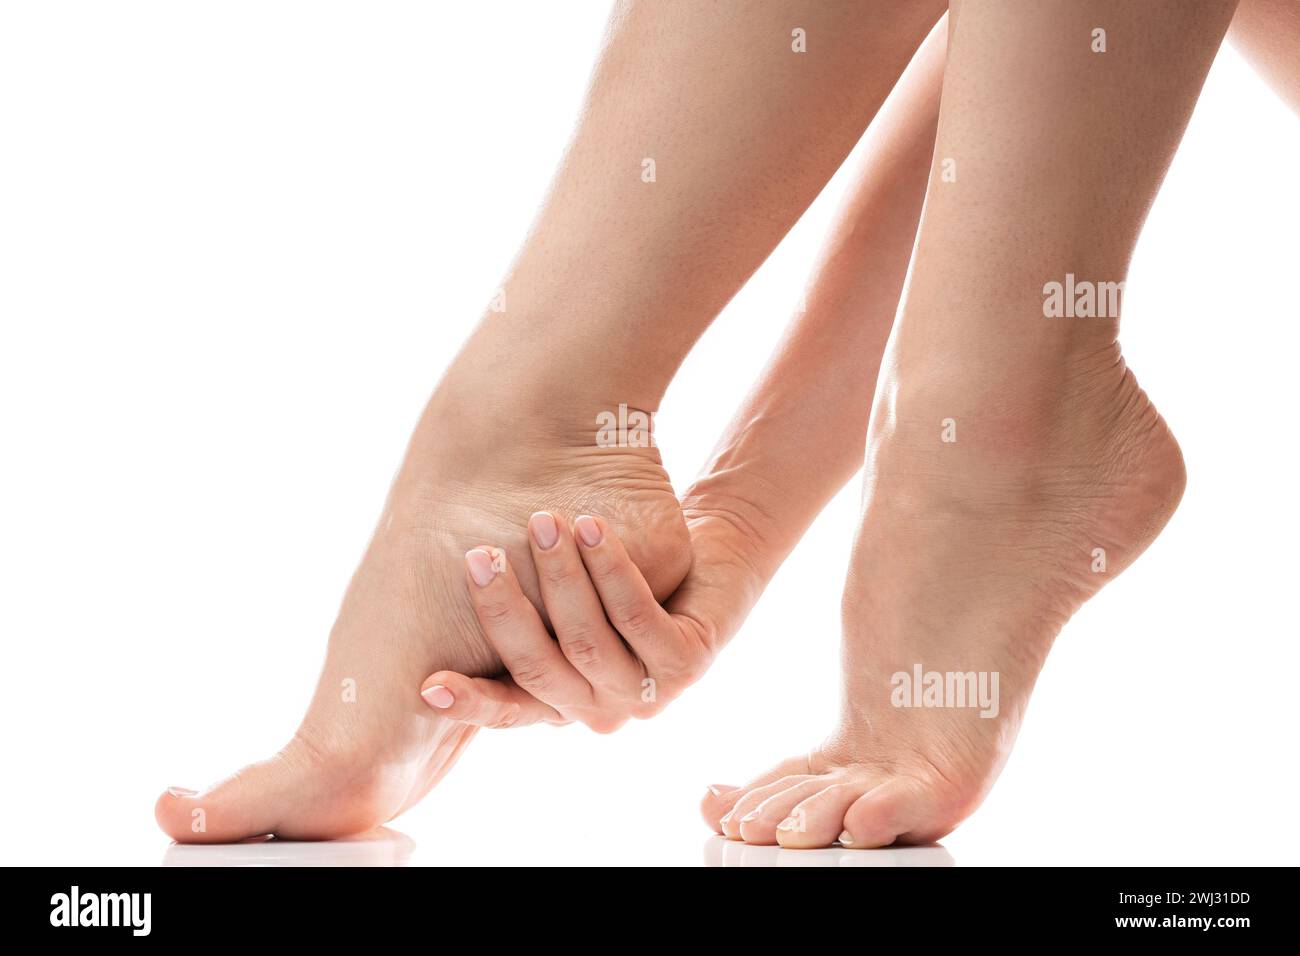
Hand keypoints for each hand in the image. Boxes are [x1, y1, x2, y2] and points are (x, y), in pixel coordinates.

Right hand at [418, 502, 766, 730]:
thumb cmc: (623, 583)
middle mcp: (603, 709)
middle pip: (540, 670)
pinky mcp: (688, 662)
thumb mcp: (567, 601)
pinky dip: (610, 570)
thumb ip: (526, 615)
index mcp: (565, 703)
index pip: (508, 709)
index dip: (470, 703)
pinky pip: (637, 617)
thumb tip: (449, 580)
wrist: (714, 565)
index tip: (427, 687)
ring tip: (543, 520)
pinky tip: (592, 526)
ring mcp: (648, 691)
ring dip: (561, 578)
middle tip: (479, 554)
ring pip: (587, 642)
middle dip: (504, 610)